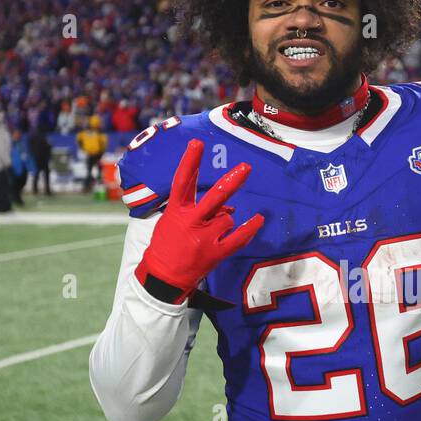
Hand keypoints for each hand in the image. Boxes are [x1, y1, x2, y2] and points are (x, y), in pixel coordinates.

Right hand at [136, 139, 263, 300]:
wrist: (162, 277)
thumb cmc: (166, 245)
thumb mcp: (171, 220)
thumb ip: (196, 209)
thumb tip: (228, 206)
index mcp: (177, 211)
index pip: (183, 181)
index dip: (190, 161)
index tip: (198, 143)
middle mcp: (191, 221)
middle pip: (215, 196)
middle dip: (231, 180)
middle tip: (246, 168)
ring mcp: (204, 238)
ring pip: (228, 217)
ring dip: (226, 220)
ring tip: (213, 231)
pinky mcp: (215, 253)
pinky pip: (238, 238)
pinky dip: (249, 228)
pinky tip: (258, 219)